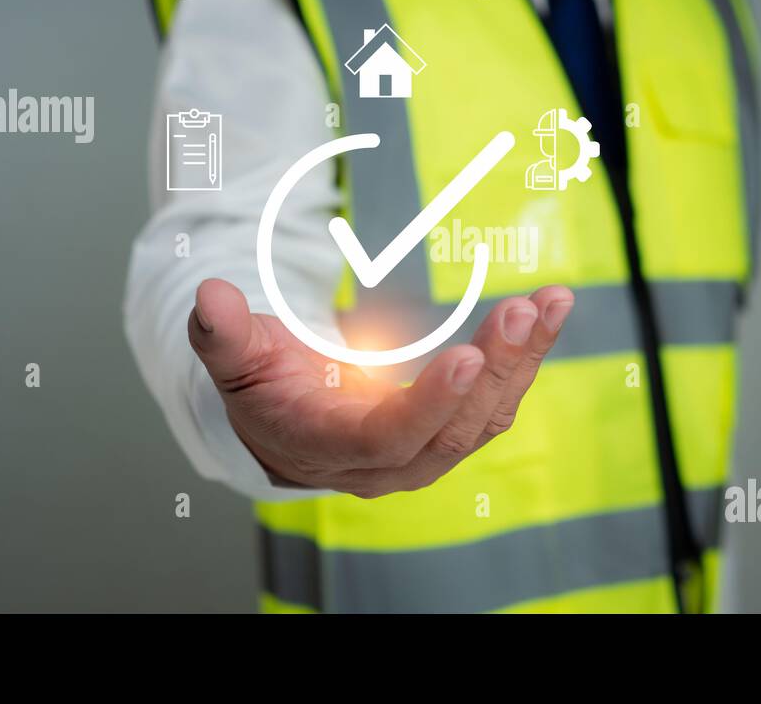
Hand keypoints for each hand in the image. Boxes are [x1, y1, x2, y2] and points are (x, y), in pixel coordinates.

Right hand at [188, 279, 572, 497]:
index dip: (429, 404)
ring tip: (551, 302)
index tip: (466, 355)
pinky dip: (526, 357)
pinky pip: (497, 399)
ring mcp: (426, 448)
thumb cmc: (264, 388)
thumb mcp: (235, 360)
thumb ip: (223, 335)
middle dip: (493, 371)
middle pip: (452, 430)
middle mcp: (387, 462)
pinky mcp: (453, 427)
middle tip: (520, 311)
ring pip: (486, 416)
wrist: (290, 423)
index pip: (388, 438)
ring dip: (523, 360)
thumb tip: (210, 296)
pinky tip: (548, 312)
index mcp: (330, 447)